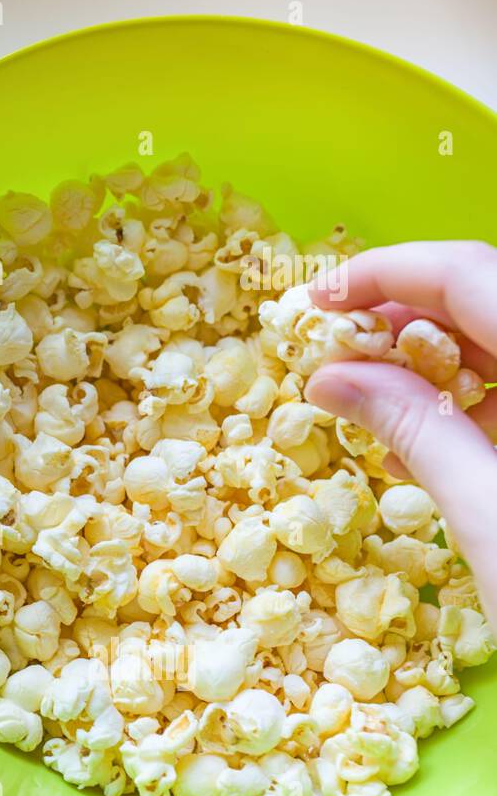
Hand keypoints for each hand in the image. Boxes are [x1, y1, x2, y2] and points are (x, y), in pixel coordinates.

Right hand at [302, 241, 496, 620]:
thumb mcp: (494, 523)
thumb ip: (415, 432)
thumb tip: (332, 377)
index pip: (473, 274)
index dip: (386, 272)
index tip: (317, 300)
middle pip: (490, 298)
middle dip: (402, 315)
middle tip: (332, 355)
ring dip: (430, 361)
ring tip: (366, 400)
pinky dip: (467, 404)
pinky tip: (422, 436)